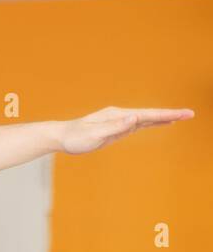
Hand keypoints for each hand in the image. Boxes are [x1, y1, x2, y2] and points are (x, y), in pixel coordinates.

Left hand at [59, 106, 192, 154]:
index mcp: (118, 115)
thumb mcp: (94, 134)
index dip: (166, 115)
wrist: (61, 137)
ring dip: (163, 118)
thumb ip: (115, 127)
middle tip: (190, 114)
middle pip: (150, 115)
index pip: (146, 115)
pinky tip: (159, 124)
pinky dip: (151, 124)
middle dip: (170, 115)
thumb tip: (134, 119)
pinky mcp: (116, 129)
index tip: (182, 114)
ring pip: (146, 120)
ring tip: (180, 117)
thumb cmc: (75, 137)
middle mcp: (120, 116)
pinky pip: (138, 126)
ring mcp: (119, 122)